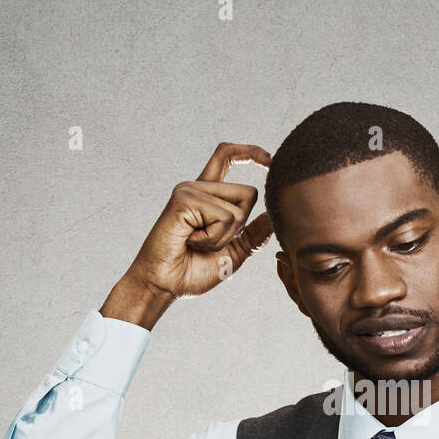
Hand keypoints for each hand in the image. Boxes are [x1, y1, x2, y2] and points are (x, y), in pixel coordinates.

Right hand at [125, 141, 273, 299]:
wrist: (165, 286)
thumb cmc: (191, 272)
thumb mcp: (233, 253)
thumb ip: (253, 235)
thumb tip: (273, 217)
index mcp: (207, 196)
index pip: (226, 157)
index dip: (250, 152)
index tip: (268, 159)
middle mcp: (197, 187)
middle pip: (248, 193)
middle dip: (240, 228)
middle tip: (209, 243)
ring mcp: (189, 191)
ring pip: (238, 210)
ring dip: (224, 238)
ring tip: (196, 243)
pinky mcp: (183, 199)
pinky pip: (223, 217)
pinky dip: (213, 238)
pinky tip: (190, 241)